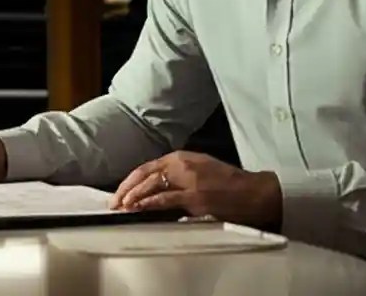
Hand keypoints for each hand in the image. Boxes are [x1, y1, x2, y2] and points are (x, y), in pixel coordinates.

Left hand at [109, 150, 282, 230]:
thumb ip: (176, 173)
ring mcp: (187, 180)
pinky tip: (138, 208)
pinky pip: (166, 199)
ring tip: (121, 207)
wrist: (252, 192)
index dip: (130, 181)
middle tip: (113, 203)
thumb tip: (153, 187)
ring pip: (152, 185)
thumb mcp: (198, 168)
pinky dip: (149, 203)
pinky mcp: (194, 197)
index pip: (147, 167)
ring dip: (133, 197)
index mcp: (180, 157)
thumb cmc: (227, 182)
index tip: (119, 193)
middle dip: (125, 189)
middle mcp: (181, 164)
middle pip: (144, 175)